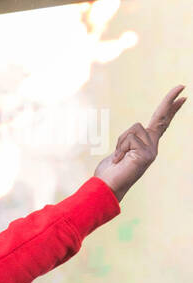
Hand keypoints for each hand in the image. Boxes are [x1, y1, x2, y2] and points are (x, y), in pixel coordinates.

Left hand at [94, 84, 184, 199]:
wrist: (106, 189)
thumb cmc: (108, 174)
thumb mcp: (118, 152)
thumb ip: (125, 144)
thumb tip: (123, 149)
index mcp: (146, 145)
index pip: (161, 123)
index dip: (171, 109)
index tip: (183, 97)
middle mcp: (152, 147)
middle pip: (161, 118)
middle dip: (170, 100)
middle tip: (182, 85)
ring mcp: (151, 151)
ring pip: (134, 129)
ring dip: (120, 142)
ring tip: (118, 158)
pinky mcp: (147, 155)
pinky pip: (130, 139)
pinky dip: (120, 148)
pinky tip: (119, 160)